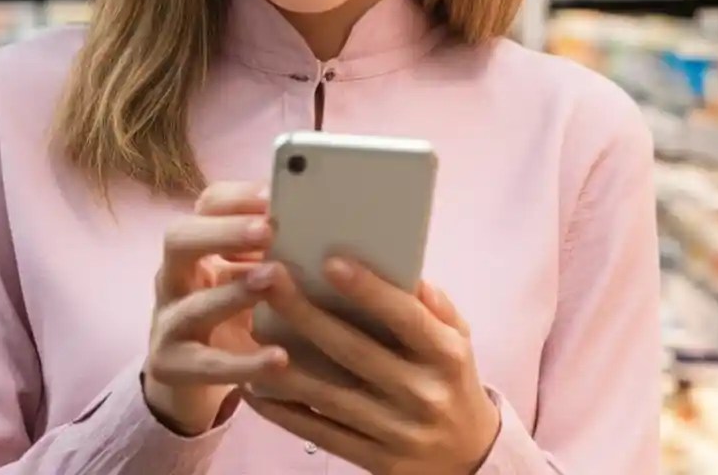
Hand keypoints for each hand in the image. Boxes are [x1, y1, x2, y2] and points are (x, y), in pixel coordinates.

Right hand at [143, 182, 288, 435]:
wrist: (190, 379)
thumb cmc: (234, 314)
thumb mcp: (251, 275)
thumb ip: (278, 251)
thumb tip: (335, 222)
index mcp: (198, 246)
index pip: (207, 205)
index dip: (238, 197)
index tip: (274, 191)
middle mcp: (175, 277)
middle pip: (179, 239)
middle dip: (223, 232)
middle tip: (267, 229)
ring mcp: (168, 323)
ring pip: (192, 305)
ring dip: (233, 292)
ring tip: (271, 280)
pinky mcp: (172, 367)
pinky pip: (208, 365)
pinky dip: (245, 362)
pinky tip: (279, 357)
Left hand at [242, 259, 500, 474]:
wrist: (469, 458)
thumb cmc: (452, 381)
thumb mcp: (459, 339)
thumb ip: (433, 305)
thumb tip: (402, 265)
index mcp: (446, 355)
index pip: (405, 317)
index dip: (369, 290)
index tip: (330, 261)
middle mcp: (422, 392)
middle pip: (354, 350)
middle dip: (305, 313)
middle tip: (267, 278)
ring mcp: (397, 430)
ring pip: (329, 395)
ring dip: (283, 364)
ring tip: (248, 331)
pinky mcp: (376, 460)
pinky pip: (320, 433)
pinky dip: (284, 412)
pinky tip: (254, 388)